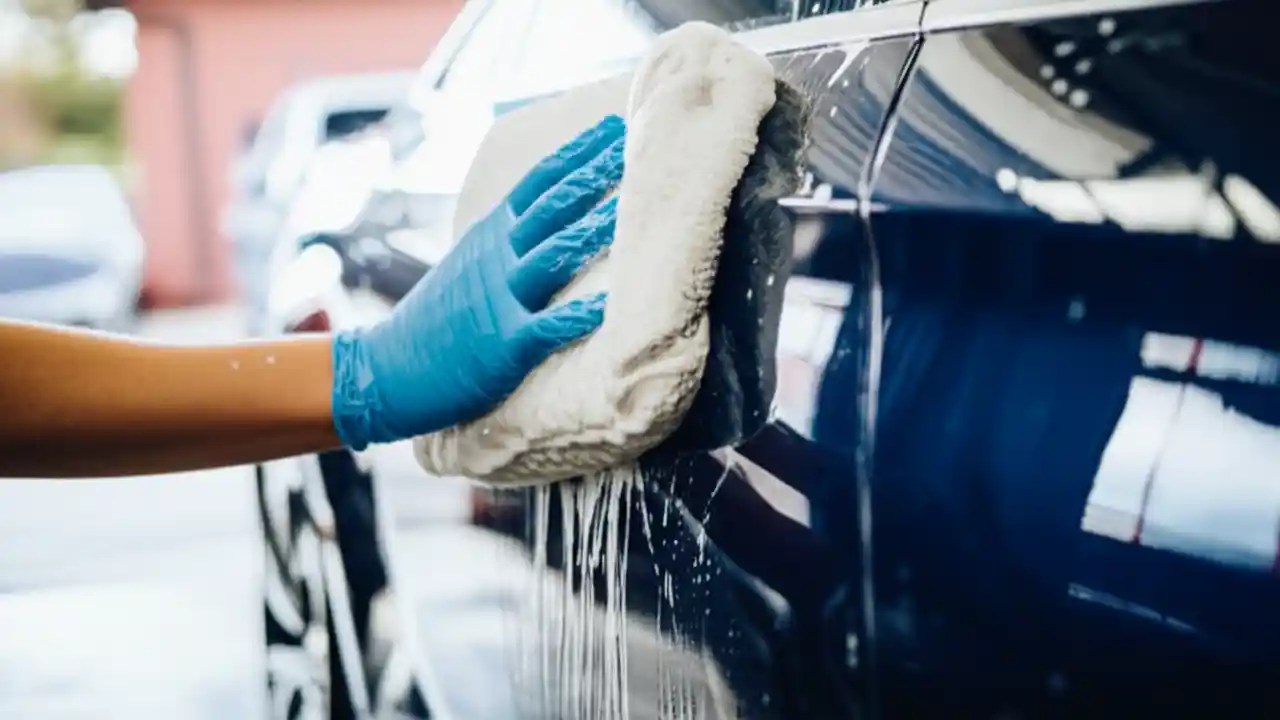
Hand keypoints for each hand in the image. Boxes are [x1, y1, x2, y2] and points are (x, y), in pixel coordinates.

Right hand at [331, 115, 625, 448]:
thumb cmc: (441, 318)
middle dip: (593, 175)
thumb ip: (509, 236)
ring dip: (592, 231)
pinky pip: (546, 327)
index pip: (540, 181)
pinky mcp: (504, 344)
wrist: (391, 368)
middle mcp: (497, 257)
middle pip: (552, 207)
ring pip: (552, 256)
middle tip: (634, 147)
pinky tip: (608, 307)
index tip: (615, 125)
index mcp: (492, 234)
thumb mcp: (471, 261)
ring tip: (632, 209)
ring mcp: (500, 298)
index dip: (579, 151)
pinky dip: (577, 316)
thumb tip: (551, 214)